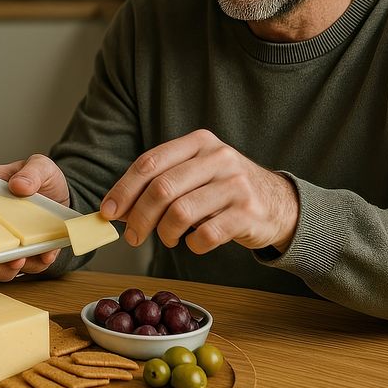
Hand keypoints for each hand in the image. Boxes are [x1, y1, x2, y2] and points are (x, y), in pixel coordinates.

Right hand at [0, 155, 69, 281]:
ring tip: (20, 261)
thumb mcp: (39, 166)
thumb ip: (31, 173)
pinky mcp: (24, 253)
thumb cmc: (40, 177)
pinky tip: (45, 257)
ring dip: (6, 269)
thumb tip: (18, 185)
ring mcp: (5, 242)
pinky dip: (35, 264)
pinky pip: (25, 266)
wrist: (61, 194)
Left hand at [100, 130, 298, 253]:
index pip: (150, 162)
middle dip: (139, 216)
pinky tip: (193, 243)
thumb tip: (116, 209)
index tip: (108, 211)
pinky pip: (206, 235)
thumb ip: (161, 182)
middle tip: (132, 236)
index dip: (124, 189)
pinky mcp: (248, 213)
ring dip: (164, 233)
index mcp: (199, 143)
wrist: (279, 203)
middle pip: (161, 189)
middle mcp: (218, 158)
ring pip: (180, 213)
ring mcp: (235, 185)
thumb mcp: (196, 173)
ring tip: (167, 238)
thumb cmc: (225, 189)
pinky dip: (192, 245)